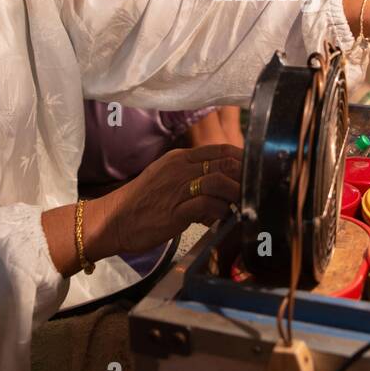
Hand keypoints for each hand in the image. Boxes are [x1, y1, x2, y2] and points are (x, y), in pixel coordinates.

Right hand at [101, 145, 241, 253]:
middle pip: (225, 163)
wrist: (114, 219)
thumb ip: (193, 177)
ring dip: (236, 194)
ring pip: (220, 181)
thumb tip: (222, 185)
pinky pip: (208, 205)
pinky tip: (222, 217)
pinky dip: (220, 211)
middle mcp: (181, 169)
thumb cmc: (142, 202)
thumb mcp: (168, 178)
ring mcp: (178, 188)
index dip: (243, 159)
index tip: (255, 170)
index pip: (221, 150)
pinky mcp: (176, 211)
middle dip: (245, 177)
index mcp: (180, 158)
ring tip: (242, 205)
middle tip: (254, 190)